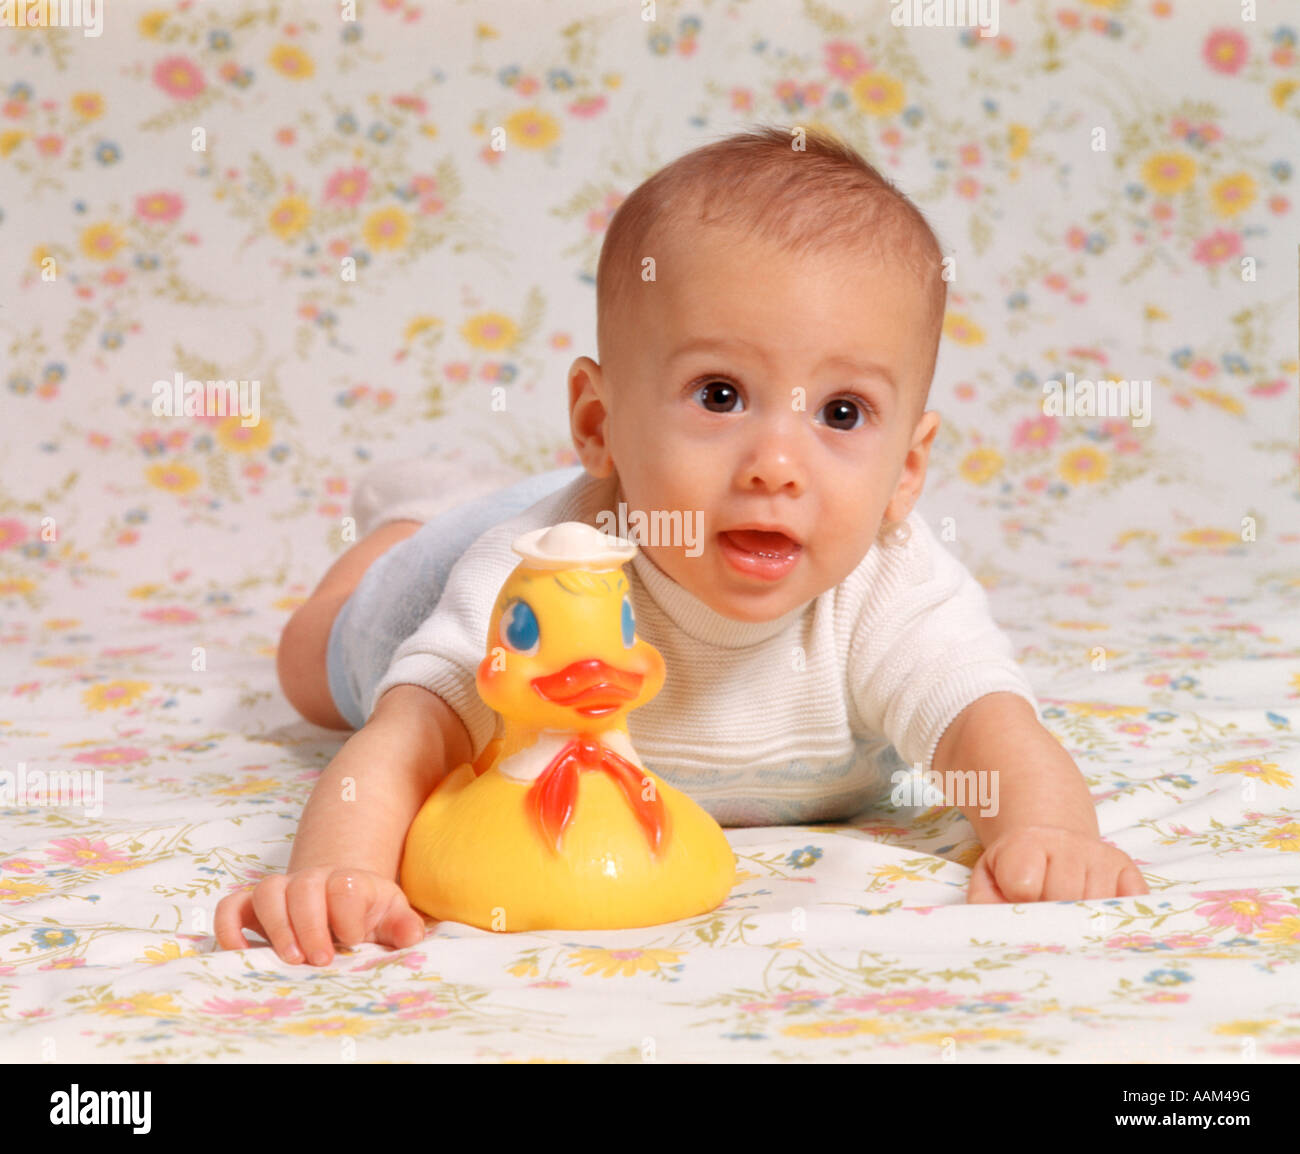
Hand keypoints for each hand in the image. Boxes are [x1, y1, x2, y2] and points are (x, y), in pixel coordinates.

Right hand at [214, 867, 427, 965]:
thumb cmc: (367, 913)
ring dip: (276, 927)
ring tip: (291, 960)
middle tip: (321, 960)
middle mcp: (312, 880)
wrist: (341, 899)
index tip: (354, 941)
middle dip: (311, 925)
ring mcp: (281, 891)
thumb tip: (411, 935)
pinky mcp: (253, 907)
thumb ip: (403, 925)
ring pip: (267, 892)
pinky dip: (228, 926)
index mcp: (349, 881)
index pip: (344, 885)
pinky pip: (230, 906)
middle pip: (304, 887)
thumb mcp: (392, 917)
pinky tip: (240, 954)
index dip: (348, 915)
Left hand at [966, 826, 1148, 902]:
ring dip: (1081, 919)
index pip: (1024, 886)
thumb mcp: (987, 883)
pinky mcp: (1126, 867)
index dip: (1019, 904)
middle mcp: (1065, 841)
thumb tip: (998, 934)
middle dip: (1050, 914)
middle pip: (1063, 898)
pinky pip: (1131, 905)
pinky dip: (1115, 919)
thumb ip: (984, 907)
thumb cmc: (1013, 874)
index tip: (1016, 902)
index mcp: (1025, 842)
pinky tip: (1096, 915)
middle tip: (1043, 908)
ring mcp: (1099, 853)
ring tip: (1065, 908)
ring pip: (1096, 906)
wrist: (1045, 846)